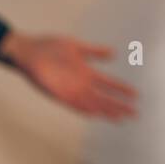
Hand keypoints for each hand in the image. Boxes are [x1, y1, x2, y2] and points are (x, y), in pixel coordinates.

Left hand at [0, 33, 137, 119]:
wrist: (28, 51)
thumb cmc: (50, 47)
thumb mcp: (76, 46)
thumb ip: (94, 51)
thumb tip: (114, 53)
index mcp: (86, 72)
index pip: (109, 83)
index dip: (122, 89)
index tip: (136, 95)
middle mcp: (81, 83)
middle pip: (104, 97)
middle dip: (119, 105)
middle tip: (134, 113)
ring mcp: (71, 89)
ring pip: (93, 103)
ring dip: (106, 110)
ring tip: (120, 117)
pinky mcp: (58, 94)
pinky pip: (74, 104)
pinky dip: (85, 109)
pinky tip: (95, 114)